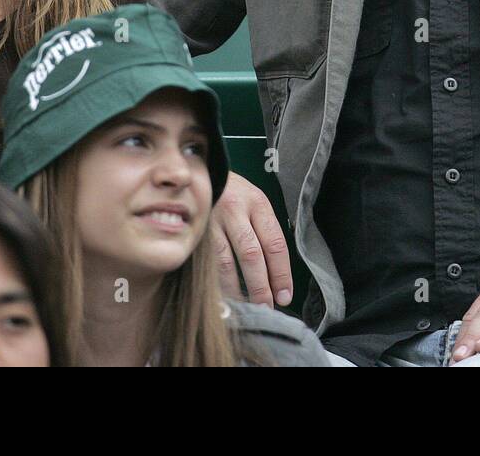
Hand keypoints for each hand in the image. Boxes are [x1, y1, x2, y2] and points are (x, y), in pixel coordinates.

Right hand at [210, 171, 293, 307]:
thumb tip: (276, 274)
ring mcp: (211, 219)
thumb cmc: (232, 192)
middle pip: (252, 255)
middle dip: (261, 286)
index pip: (275, 243)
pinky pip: (206, 262)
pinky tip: (223, 296)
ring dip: (238, 290)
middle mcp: (235, 210)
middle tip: (267, 307)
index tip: (285, 295)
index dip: (281, 273)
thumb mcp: (253, 202)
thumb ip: (263, 230)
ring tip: (247, 307)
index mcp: (257, 202)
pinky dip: (216, 282)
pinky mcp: (194, 230)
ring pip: (226, 262)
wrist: (199, 171)